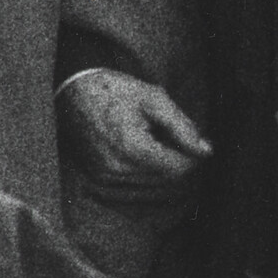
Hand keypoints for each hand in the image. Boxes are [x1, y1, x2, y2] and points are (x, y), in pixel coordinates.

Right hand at [59, 69, 209, 189]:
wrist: (71, 91)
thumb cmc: (114, 90)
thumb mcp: (155, 99)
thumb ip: (183, 127)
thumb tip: (206, 151)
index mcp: (132, 148)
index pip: (179, 170)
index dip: (192, 156)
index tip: (191, 139)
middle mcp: (117, 169)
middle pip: (167, 180)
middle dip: (177, 160)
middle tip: (170, 135)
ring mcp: (105, 178)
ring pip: (153, 186)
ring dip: (162, 168)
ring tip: (153, 139)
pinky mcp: (99, 180)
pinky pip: (135, 187)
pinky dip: (146, 173)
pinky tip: (141, 151)